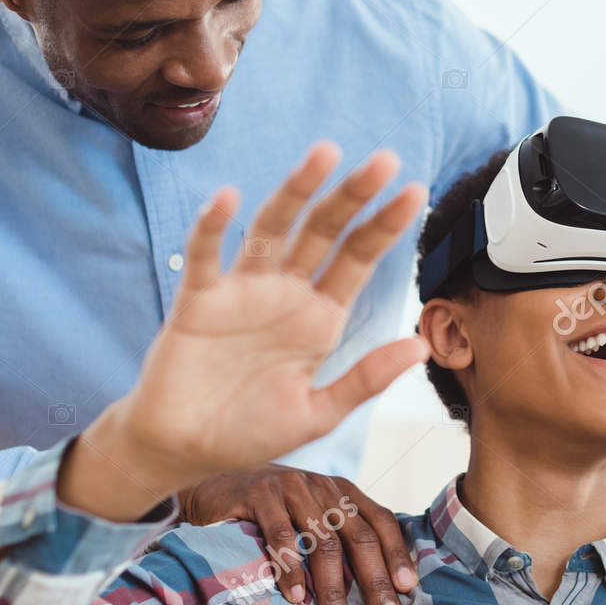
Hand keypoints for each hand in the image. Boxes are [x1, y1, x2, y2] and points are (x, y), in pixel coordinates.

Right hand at [59, 143, 429, 521]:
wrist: (185, 449)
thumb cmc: (251, 431)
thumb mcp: (318, 412)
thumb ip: (365, 379)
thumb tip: (421, 346)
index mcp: (321, 317)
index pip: (359, 259)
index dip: (384, 226)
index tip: (416, 191)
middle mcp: (286, 293)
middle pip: (324, 232)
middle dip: (353, 196)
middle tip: (384, 160)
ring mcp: (242, 292)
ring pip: (271, 229)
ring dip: (296, 191)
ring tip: (325, 154)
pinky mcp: (198, 301)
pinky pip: (205, 257)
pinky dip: (214, 226)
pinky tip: (229, 199)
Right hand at [181, 466, 415, 604]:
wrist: (211, 489)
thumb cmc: (267, 515)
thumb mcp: (309, 519)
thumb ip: (338, 541)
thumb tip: (378, 590)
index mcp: (342, 492)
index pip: (381, 521)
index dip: (397, 554)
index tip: (409, 589)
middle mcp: (322, 486)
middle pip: (359, 536)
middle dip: (375, 581)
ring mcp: (290, 487)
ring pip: (322, 543)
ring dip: (333, 589)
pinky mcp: (258, 494)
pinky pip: (280, 535)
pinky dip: (289, 568)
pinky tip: (294, 597)